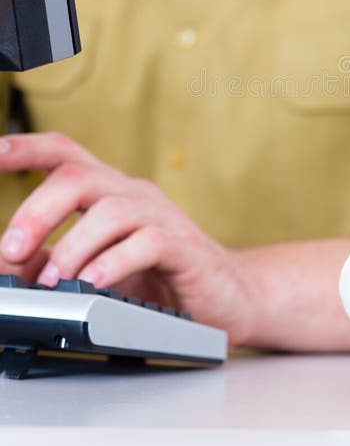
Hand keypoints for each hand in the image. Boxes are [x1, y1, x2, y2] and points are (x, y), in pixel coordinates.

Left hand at [0, 132, 250, 342]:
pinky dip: (114, 263)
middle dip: (36, 212)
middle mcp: (133, 195)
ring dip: (72, 247)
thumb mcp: (97, 267)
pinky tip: (95, 284)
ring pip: (110, 210)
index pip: (63, 153)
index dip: (24, 149)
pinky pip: (148, 242)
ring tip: (55, 283)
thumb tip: (10, 264)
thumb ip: (55, 261)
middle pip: (79, 175)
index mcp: (109, 192)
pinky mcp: (185, 247)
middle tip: (11, 252)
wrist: (230, 297)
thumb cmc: (162, 278)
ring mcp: (162, 217)